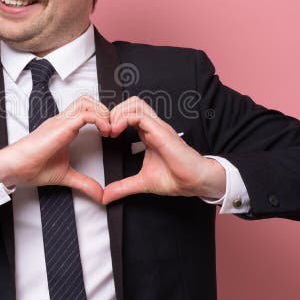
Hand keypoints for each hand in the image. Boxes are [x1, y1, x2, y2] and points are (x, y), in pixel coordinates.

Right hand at [0, 95, 110, 202]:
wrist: (15, 167)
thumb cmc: (32, 168)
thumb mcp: (66, 176)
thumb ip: (84, 183)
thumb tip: (100, 195)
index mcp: (63, 128)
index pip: (85, 110)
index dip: (101, 117)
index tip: (110, 133)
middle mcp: (63, 121)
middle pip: (87, 100)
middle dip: (104, 111)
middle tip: (112, 129)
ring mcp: (61, 121)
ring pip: (86, 102)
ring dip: (103, 113)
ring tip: (109, 129)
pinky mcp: (61, 126)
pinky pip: (85, 114)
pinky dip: (99, 119)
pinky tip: (105, 131)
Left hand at [102, 96, 226, 204]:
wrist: (194, 182)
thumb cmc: (175, 178)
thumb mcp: (141, 182)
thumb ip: (123, 187)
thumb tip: (106, 196)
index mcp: (148, 134)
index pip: (129, 114)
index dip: (114, 120)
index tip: (105, 135)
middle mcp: (152, 127)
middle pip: (130, 103)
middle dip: (113, 112)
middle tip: (105, 130)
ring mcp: (157, 127)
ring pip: (134, 103)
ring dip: (117, 113)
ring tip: (111, 130)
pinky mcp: (160, 130)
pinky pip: (138, 115)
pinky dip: (123, 119)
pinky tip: (116, 132)